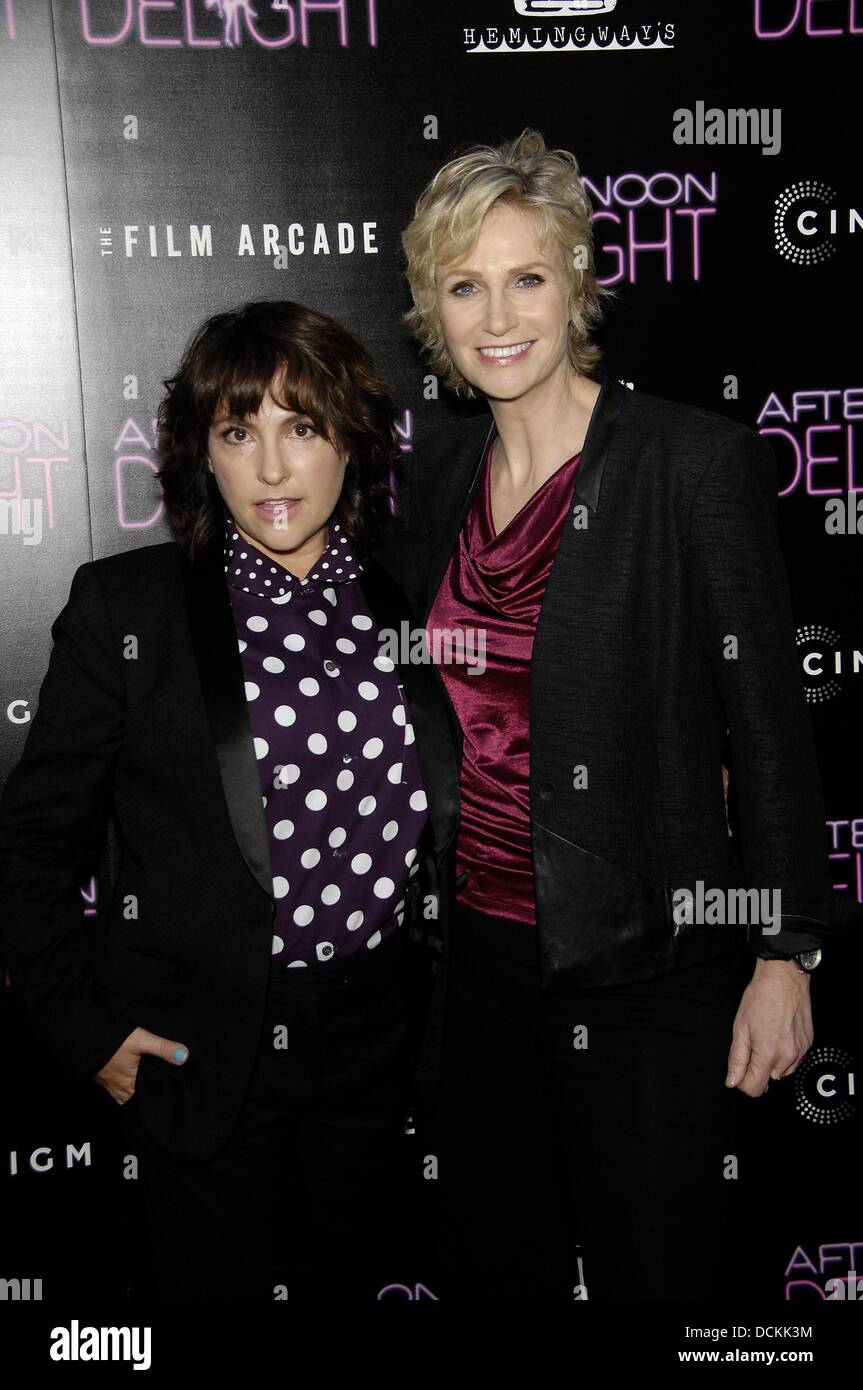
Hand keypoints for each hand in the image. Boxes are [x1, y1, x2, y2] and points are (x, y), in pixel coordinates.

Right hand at [93, 1026, 189, 1104]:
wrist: (82, 1034)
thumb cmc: (112, 1039)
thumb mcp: (141, 1040)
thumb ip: (163, 1048)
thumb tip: (185, 1057)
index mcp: (129, 1085)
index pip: (146, 1099)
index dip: (157, 1097)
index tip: (170, 1096)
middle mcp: (118, 1089)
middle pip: (136, 1097)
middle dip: (148, 1094)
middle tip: (164, 1090)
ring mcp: (108, 1085)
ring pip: (126, 1093)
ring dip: (136, 1090)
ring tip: (150, 1085)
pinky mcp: (102, 1077)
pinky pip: (117, 1087)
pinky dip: (126, 1084)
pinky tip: (132, 1076)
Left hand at [725, 958, 811, 1096]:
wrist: (784, 978)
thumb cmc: (761, 998)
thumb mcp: (740, 1028)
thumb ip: (737, 1059)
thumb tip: (733, 1082)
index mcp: (768, 1054)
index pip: (754, 1088)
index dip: (742, 1082)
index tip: (739, 1070)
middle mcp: (787, 1057)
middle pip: (768, 1080)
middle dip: (757, 1068)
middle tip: (753, 1044)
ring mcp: (800, 1051)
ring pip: (781, 1072)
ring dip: (772, 1062)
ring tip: (767, 1037)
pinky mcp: (808, 1044)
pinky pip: (794, 1061)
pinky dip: (784, 1054)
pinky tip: (778, 1035)